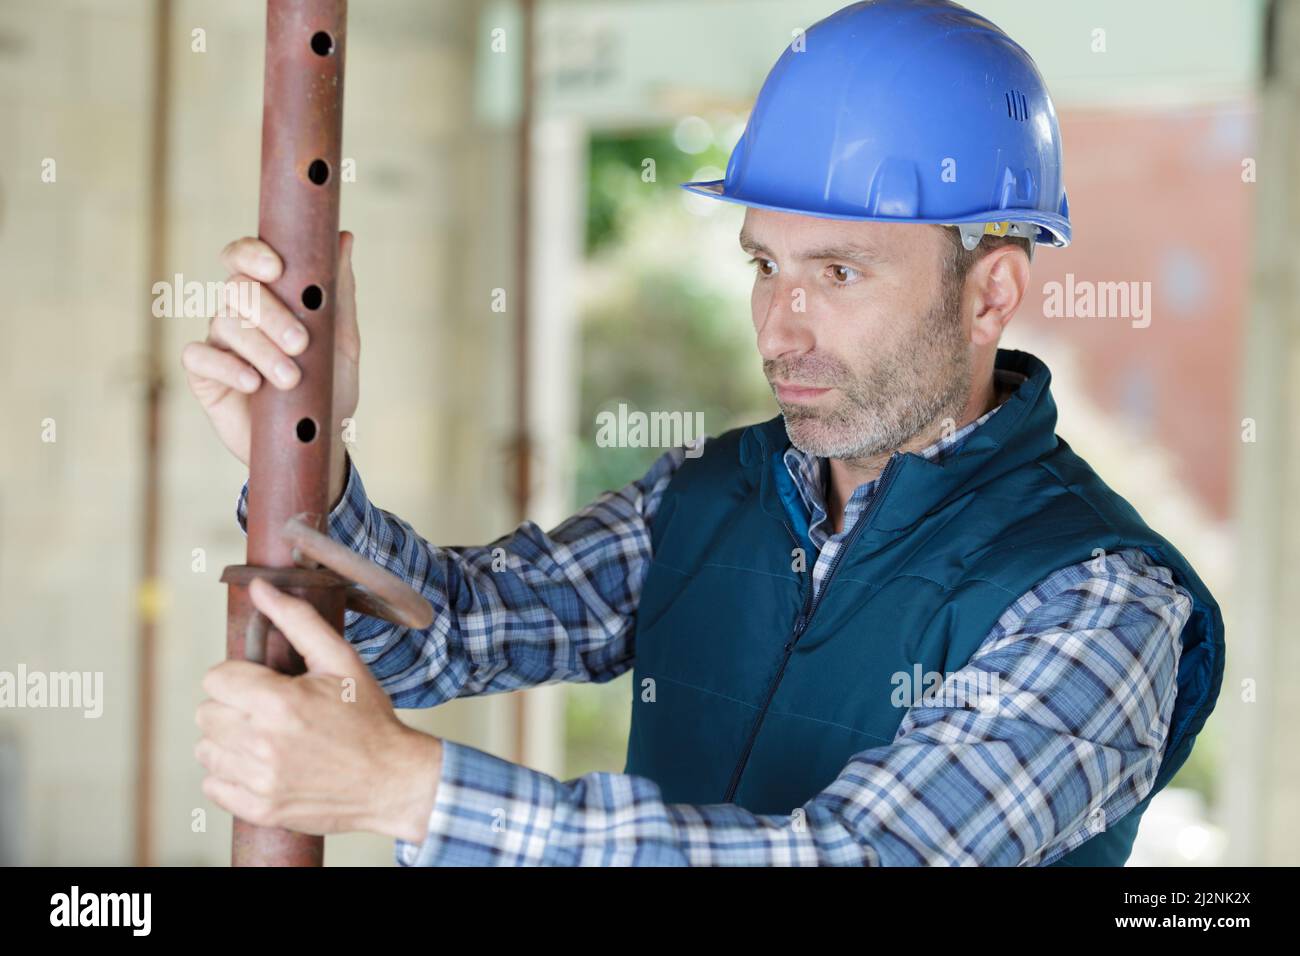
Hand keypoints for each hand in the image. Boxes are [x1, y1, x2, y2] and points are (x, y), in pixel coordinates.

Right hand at [181, 231, 359, 504]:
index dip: (252, 253)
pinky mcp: (204, 376)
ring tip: (291, 379)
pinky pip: (200, 357)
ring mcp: (219, 342)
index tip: (277, 269)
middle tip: (302, 345)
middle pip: (237, 290)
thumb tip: (344, 237)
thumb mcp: (342, 341)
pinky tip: (253, 383)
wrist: (319, 443)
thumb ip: (339, 291)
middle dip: (271, 316)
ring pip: (225, 324)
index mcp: (269, 294)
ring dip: (261, 350)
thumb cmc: (329, 387)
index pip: (245, 256)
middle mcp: (239, 312)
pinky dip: (228, 367)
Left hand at [195, 578, 440, 842]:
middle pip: (207, 713)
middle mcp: (263, 743)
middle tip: (268, 711)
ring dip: (229, 741)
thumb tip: (260, 587)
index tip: (263, 684)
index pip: (216, 679)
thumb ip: (296, 619)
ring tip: (265, 738)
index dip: (239, 676)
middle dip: (234, 706)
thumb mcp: (340, 661)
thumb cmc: (368, 719)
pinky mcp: (260, 809)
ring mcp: (260, 780)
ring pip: (206, 749)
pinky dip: (230, 775)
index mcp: (279, 702)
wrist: (391, 779)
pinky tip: (261, 765)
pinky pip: (213, 786)